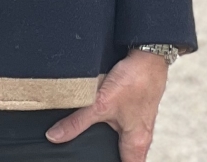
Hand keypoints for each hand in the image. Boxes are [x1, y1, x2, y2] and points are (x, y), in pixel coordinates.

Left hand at [46, 50, 167, 161]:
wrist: (150, 56)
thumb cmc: (135, 81)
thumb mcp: (101, 104)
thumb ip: (77, 122)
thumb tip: (55, 136)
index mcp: (137, 145)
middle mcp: (142, 137)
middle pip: (124, 157)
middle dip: (107, 156)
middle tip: (90, 153)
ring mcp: (140, 123)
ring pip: (124, 141)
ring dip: (111, 141)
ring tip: (94, 138)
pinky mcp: (137, 109)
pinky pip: (125, 125)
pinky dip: (113, 125)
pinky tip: (102, 118)